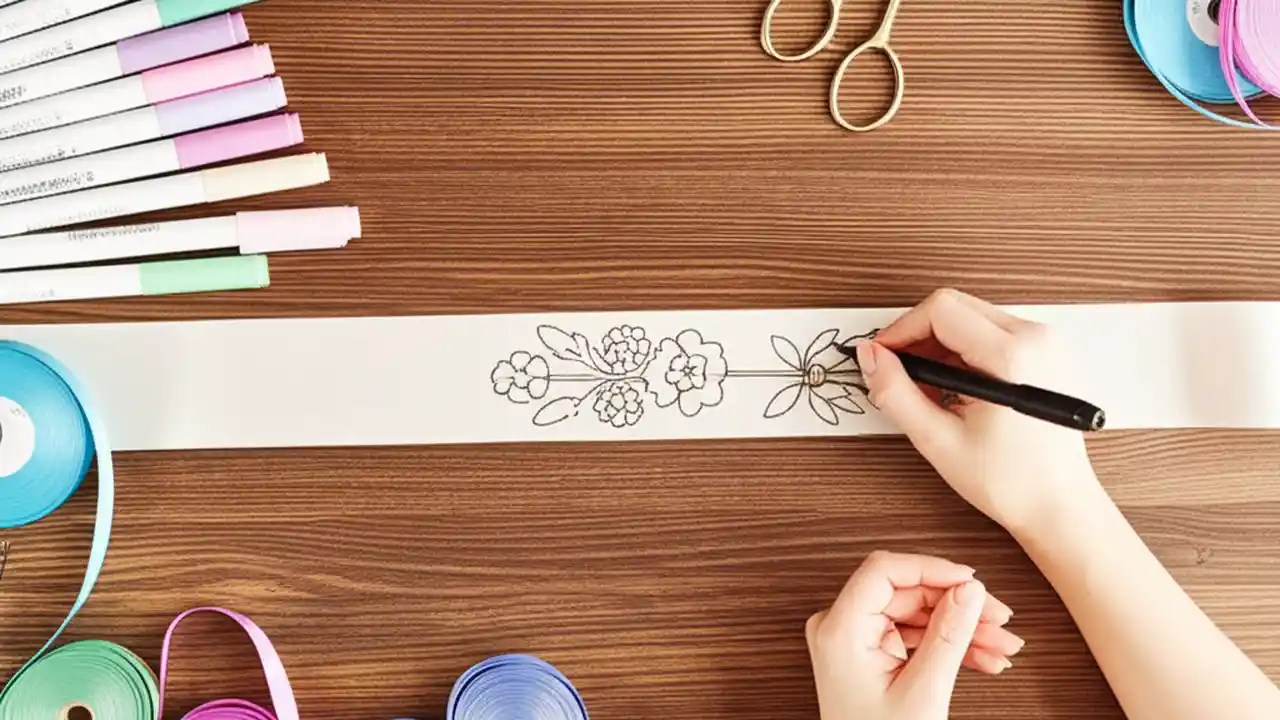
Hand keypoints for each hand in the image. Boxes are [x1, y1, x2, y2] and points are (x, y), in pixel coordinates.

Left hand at [807, 551, 1022, 719]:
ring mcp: (853, 640)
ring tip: (1002, 647)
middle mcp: (840, 627)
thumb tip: (970, 591)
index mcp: (840, 630)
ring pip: (916, 615)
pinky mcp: (868, 653)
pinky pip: (912, 636)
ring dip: (962, 629)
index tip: (971, 580)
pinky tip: (983, 657)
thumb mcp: (923, 692)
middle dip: (959, 606)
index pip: (884, 571)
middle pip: (907, 593)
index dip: (932, 569)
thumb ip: (948, 636)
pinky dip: (947, 646)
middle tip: (1001, 620)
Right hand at [856, 289, 1100, 532]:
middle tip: (896, 372)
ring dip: (938, 345)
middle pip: (955, 307)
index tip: (881, 355)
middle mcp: (1035, 339)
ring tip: (925, 390)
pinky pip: (990, 332)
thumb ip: (896, 393)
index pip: (940, 310)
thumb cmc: (1012, 482)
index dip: (900, 330)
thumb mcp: (938, 440)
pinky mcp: (1044, 354)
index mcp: (1012, 356)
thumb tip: (870, 357)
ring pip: (970, 317)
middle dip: (917, 335)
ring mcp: (1044, 344)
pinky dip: (960, 352)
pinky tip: (951, 390)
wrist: (1059, 506)